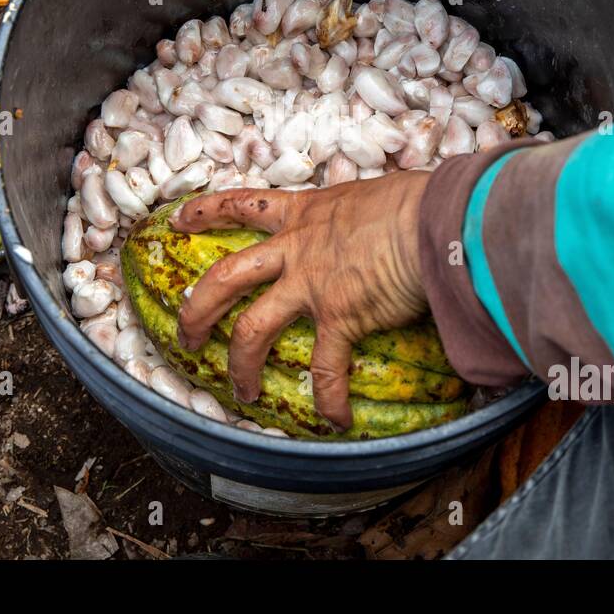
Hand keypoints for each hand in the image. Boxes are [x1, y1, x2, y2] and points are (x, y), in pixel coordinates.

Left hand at [171, 173, 430, 429]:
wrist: (435, 219)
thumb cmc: (416, 199)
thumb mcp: (372, 195)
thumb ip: (360, 214)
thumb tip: (383, 219)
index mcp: (304, 214)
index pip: (243, 205)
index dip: (205, 212)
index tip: (177, 221)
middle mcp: (297, 249)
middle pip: (226, 277)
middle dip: (198, 309)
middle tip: (186, 334)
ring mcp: (312, 286)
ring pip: (253, 328)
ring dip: (241, 365)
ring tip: (241, 392)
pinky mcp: (340, 317)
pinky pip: (326, 368)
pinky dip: (329, 398)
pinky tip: (335, 419)